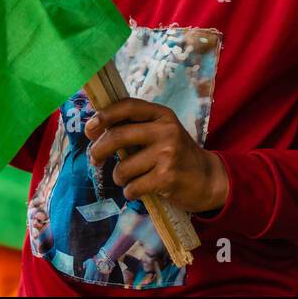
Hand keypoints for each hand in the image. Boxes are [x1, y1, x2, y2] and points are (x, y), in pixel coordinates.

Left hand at [84, 98, 228, 213]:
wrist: (209, 179)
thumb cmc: (176, 154)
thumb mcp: (163, 131)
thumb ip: (137, 126)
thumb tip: (95, 128)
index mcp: (162, 114)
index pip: (127, 106)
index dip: (104, 115)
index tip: (89, 127)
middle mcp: (166, 130)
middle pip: (118, 136)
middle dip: (98, 150)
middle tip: (94, 159)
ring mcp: (167, 154)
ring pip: (123, 168)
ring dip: (120, 177)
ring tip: (132, 178)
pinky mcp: (167, 178)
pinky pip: (132, 187)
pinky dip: (131, 192)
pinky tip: (140, 189)